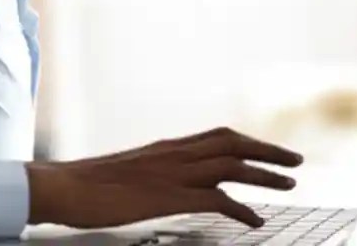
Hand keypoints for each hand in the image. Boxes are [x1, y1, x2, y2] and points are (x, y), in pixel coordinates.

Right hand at [25, 127, 303, 230]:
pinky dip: (241, 208)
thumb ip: (150, 176)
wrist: (61, 187)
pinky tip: (255, 220)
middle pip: (231, 143)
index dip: (247, 142)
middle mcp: (172, 154)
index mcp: (163, 148)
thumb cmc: (84, 185)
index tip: (268, 149)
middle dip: (267, 150)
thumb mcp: (125, 174)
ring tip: (288, 184)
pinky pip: (215, 199)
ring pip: (230, 165)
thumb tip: (162, 186)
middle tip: (294, 161)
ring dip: (264, 173)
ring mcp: (170, 174)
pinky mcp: (167, 196)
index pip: (215, 136)